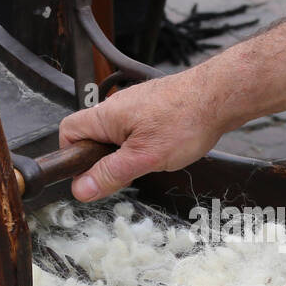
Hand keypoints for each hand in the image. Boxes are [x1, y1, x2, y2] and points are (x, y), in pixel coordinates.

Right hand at [62, 71, 229, 200]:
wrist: (218, 97)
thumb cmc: (185, 119)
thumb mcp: (144, 158)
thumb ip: (110, 174)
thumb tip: (81, 188)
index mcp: (105, 116)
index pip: (68, 133)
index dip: (71, 157)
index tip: (87, 177)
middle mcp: (116, 106)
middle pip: (92, 136)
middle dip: (103, 160)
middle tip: (125, 174)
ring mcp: (135, 105)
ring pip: (116, 135)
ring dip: (124, 154)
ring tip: (148, 161)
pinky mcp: (152, 107)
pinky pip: (135, 129)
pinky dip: (142, 144)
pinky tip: (161, 150)